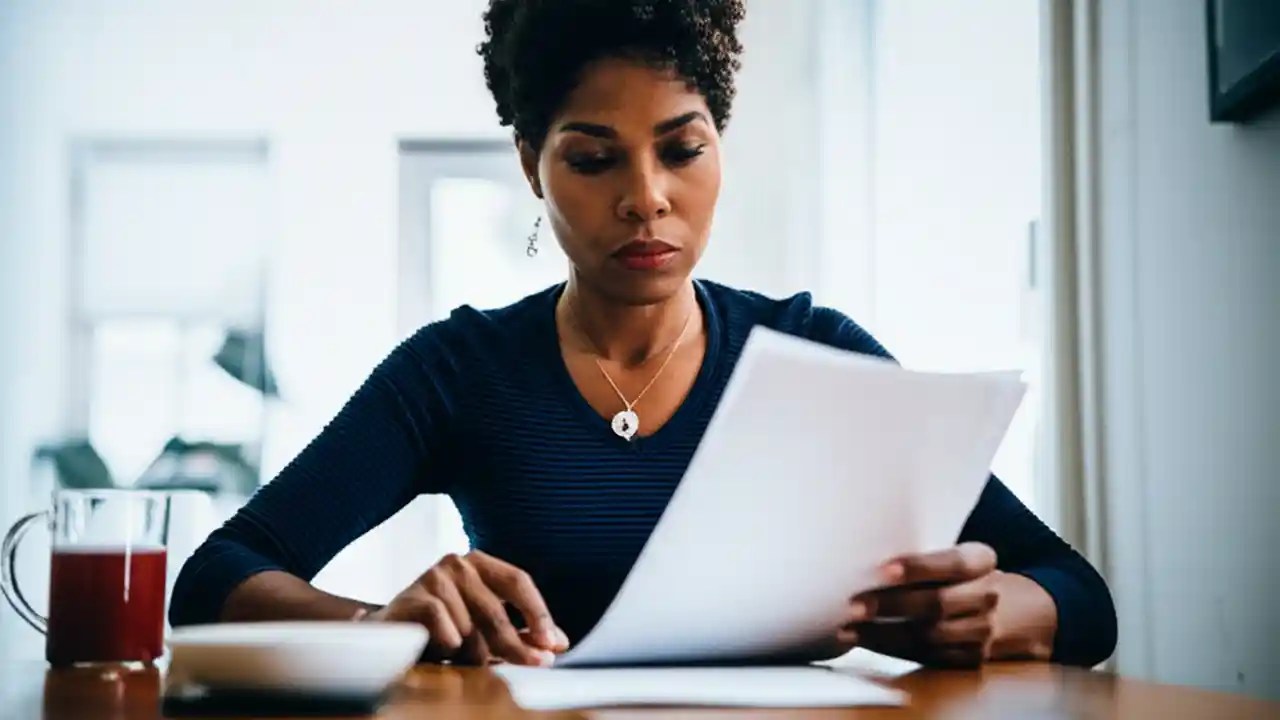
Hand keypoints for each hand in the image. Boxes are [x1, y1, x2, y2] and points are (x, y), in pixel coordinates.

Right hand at [365, 550, 569, 665]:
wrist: (387, 634)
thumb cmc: (441, 629)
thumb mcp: (484, 628)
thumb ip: (521, 632)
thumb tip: (557, 644)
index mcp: (480, 564)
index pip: (519, 581)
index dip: (539, 613)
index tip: (553, 644)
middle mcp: (458, 563)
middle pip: (498, 611)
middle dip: (517, 645)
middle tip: (534, 666)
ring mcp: (433, 577)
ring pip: (472, 629)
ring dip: (472, 654)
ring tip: (461, 659)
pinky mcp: (414, 597)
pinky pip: (448, 632)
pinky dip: (450, 648)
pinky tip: (441, 650)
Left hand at [840, 542, 1000, 666]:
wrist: (1003, 611)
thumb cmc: (954, 575)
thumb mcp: (949, 555)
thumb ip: (919, 558)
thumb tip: (862, 557)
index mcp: (979, 561)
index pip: (952, 563)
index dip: (918, 567)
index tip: (883, 569)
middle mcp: (986, 597)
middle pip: (937, 603)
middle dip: (891, 606)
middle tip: (853, 605)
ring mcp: (981, 631)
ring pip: (929, 635)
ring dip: (883, 633)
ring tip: (848, 627)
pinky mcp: (968, 658)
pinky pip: (925, 655)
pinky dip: (889, 648)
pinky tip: (862, 640)